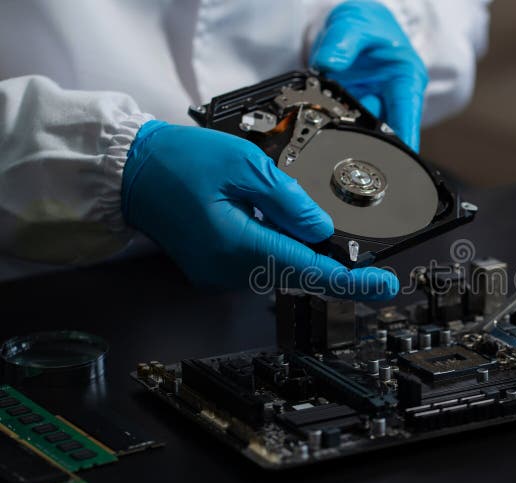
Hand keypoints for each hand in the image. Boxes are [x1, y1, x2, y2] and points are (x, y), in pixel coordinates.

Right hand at [121, 120, 398, 299]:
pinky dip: (277, 245)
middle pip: (299, 272)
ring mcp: (220, 274)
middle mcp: (229, 270)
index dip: (353, 281)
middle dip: (327, 255)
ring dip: (298, 245)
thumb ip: (289, 200)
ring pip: (281, 267)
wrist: (131, 172)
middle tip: (344, 238)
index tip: (383, 285)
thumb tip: (321, 227)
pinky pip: (260, 263)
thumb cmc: (179, 162)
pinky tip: (267, 217)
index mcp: (238, 246)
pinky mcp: (215, 269)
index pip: (310, 272)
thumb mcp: (244, 165)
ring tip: (274, 206)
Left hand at [309, 0, 427, 150]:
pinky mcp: (355, 112)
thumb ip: (343, 39)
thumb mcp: (355, 22)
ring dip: (343, 133)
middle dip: (365, 144)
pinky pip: (342, 125)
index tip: (396, 169)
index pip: (407, 119)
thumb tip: (329, 62)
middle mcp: (393, 99)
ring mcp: (373, 108)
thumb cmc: (367, 22)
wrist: (353, 25)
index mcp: (406, 80)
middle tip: (346, 153)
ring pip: (360, 132)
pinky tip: (319, 121)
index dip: (402, 147)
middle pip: (383, 134)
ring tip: (327, 128)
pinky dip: (330, 125)